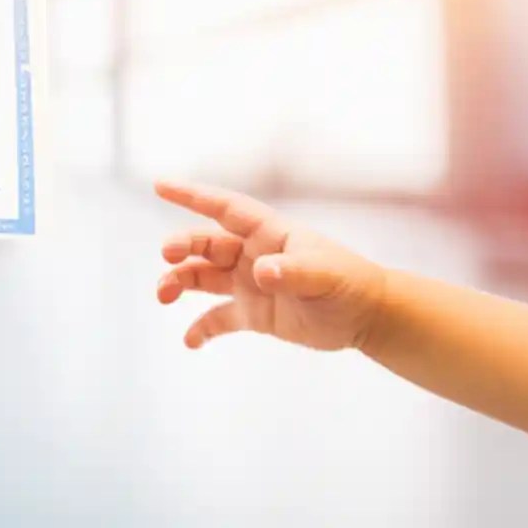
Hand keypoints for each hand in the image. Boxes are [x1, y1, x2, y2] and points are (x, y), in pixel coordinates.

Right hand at [154, 180, 387, 350]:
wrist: (366, 316)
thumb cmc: (349, 285)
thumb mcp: (324, 276)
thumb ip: (294, 272)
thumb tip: (260, 272)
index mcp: (269, 234)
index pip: (225, 208)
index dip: (192, 195)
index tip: (160, 185)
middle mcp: (253, 254)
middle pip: (207, 244)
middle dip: (182, 246)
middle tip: (167, 255)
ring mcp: (250, 284)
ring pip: (203, 277)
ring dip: (180, 282)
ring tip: (163, 295)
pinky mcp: (253, 314)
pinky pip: (218, 319)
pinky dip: (201, 329)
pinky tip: (190, 342)